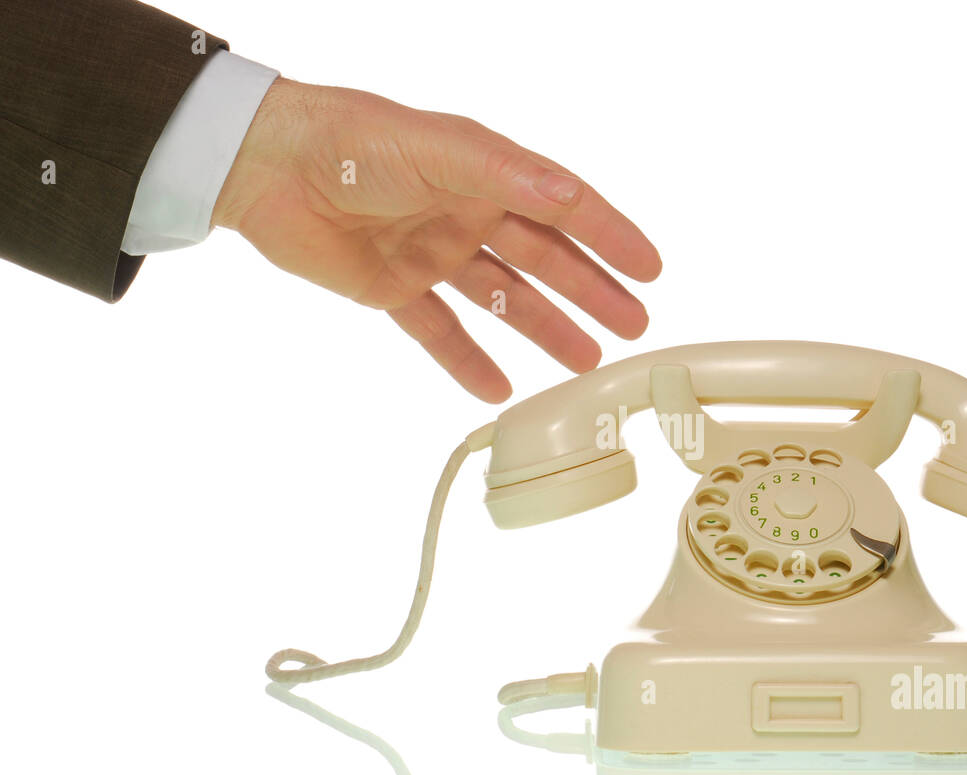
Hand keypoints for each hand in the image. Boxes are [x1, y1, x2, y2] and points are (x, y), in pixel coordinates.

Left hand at [212, 79, 661, 401]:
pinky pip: (440, 330)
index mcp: (484, 173)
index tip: (650, 269)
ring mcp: (431, 253)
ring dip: (543, 330)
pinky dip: (467, 359)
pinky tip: (497, 388)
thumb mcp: (438, 150)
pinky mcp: (392, 288)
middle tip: (631, 325)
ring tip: (583, 361)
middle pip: (543, 260)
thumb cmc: (348, 140)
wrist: (263, 168)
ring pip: (502, 299)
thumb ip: (506, 175)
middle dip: (590, 293)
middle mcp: (465, 212)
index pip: (564, 208)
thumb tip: (570, 199)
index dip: (609, 237)